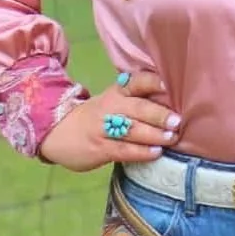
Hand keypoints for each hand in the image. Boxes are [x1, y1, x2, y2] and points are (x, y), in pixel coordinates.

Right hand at [40, 69, 180, 171]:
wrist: (57, 132)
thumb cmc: (95, 117)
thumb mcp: (111, 102)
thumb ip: (137, 101)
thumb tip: (173, 105)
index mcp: (116, 92)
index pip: (136, 82)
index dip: (152, 82)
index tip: (169, 85)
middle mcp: (110, 107)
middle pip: (137, 108)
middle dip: (158, 114)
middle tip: (177, 121)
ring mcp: (103, 129)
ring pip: (132, 130)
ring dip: (154, 134)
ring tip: (171, 137)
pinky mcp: (100, 148)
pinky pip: (124, 150)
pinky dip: (141, 152)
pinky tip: (156, 153)